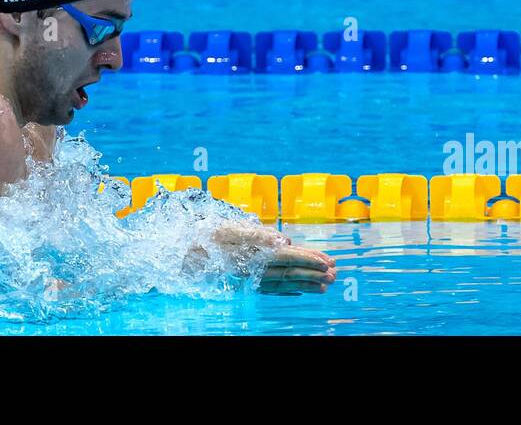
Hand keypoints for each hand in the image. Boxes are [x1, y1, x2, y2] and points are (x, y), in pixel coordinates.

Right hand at [210, 223, 336, 294]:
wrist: (185, 258)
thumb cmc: (209, 238)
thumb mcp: (231, 229)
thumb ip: (258, 234)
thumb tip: (284, 240)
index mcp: (253, 253)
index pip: (287, 257)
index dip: (308, 259)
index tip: (327, 262)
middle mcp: (255, 269)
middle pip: (289, 273)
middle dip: (313, 274)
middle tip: (335, 276)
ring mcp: (251, 280)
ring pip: (283, 284)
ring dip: (306, 285)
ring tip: (325, 287)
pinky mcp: (247, 285)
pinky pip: (271, 290)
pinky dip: (287, 291)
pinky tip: (299, 292)